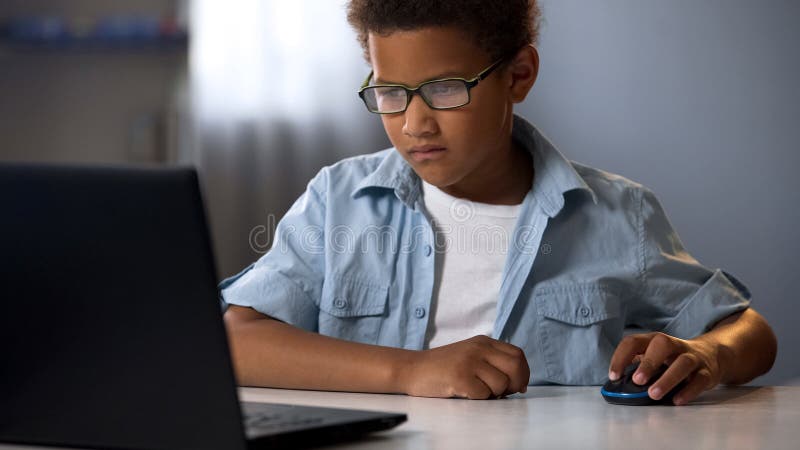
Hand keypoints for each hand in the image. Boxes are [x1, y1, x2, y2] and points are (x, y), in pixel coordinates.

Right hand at [398, 335, 529, 398]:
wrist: (412, 368)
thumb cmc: (442, 367)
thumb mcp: (470, 354)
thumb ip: (493, 362)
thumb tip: (520, 383)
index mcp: (483, 342)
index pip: (518, 355)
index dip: (523, 373)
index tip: (517, 385)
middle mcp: (478, 348)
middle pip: (516, 367)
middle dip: (515, 385)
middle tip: (503, 393)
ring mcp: (469, 361)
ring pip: (501, 384)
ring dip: (493, 394)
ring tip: (476, 390)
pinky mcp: (460, 377)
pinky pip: (484, 394)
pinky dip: (477, 398)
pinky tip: (463, 392)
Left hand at [608, 332, 722, 404]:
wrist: (712, 354)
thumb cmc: (673, 358)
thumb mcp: (654, 356)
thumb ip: (638, 366)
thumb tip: (619, 384)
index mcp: (655, 341)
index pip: (634, 341)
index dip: (621, 357)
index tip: (614, 376)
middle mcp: (674, 345)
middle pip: (662, 344)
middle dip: (648, 362)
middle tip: (637, 381)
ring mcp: (692, 358)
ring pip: (683, 363)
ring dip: (667, 379)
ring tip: (653, 394)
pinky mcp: (707, 373)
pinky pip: (699, 380)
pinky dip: (688, 391)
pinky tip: (676, 400)